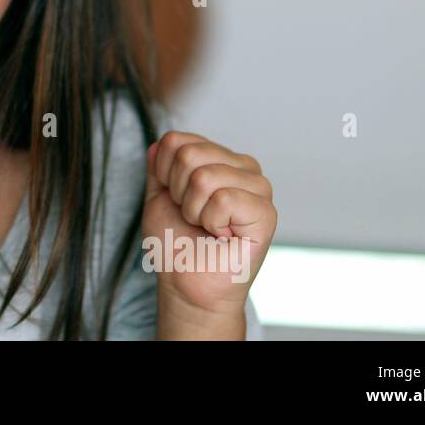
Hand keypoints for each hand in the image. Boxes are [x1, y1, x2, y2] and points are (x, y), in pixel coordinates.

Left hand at [142, 131, 276, 322]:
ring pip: (205, 176)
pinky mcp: (266, 213)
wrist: (185, 283)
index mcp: (220, 158)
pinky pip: (224, 199)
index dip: (163, 174)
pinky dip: (212, 222)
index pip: (176, 141)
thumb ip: (158, 166)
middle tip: (194, 217)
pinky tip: (223, 235)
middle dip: (178, 192)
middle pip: (189, 155)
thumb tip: (158, 143)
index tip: (177, 200)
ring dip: (194, 210)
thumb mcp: (158, 196)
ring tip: (208, 227)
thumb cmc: (176, 244)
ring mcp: (258, 188)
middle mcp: (243, 167)